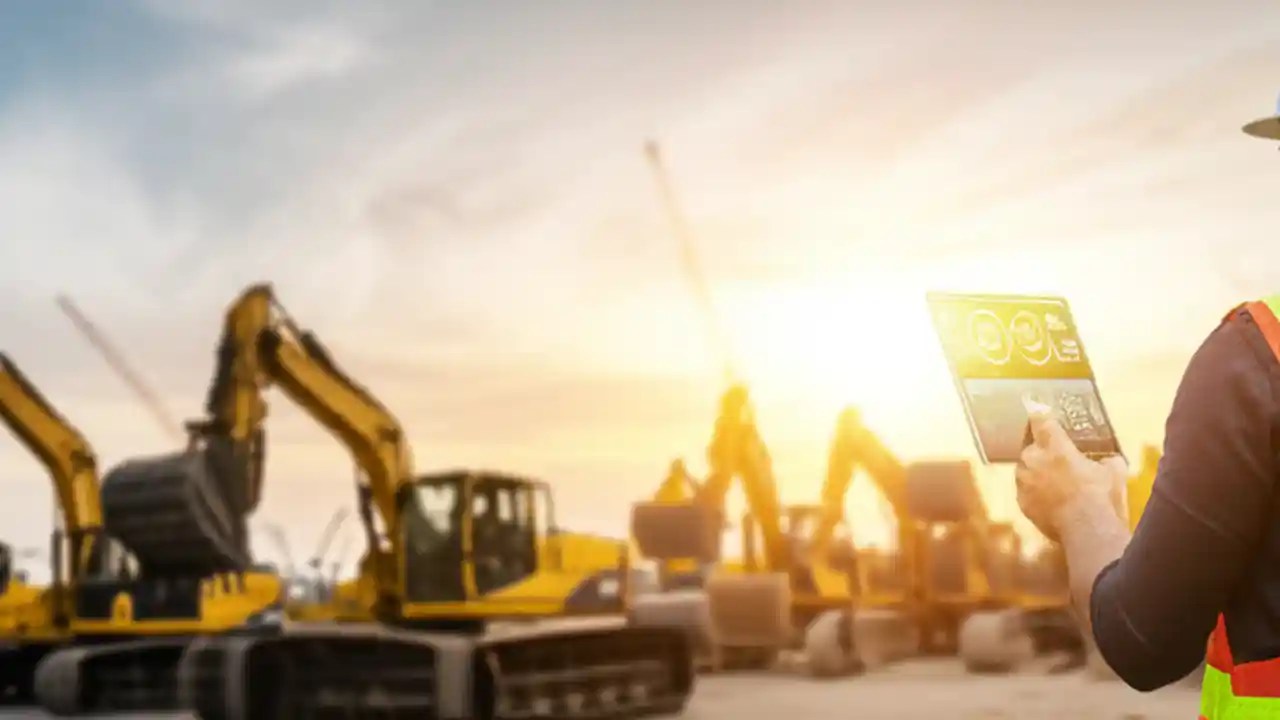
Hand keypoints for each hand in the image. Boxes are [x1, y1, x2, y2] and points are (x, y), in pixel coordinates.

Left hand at [1016, 408, 1128, 539]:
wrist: (1085, 528)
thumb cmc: (1100, 494)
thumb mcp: (1114, 472)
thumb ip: (1108, 461)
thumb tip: (1111, 461)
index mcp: (1054, 444)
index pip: (1040, 420)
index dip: (1040, 416)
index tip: (1039, 413)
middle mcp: (1032, 458)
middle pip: (1030, 446)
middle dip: (1040, 449)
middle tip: (1053, 457)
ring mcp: (1024, 481)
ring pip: (1025, 470)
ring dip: (1035, 472)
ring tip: (1051, 482)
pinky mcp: (1021, 502)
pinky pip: (1025, 492)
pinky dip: (1034, 493)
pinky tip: (1048, 501)